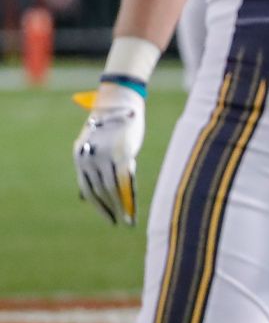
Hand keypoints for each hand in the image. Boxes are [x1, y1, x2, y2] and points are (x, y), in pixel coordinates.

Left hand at [73, 84, 144, 224]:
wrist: (120, 100)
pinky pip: (125, 180)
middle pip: (99, 191)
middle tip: (116, 222)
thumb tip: (85, 195)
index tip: (107, 216)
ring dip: (119, 206)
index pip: (87, 188)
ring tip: (127, 219)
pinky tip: (133, 206)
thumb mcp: (95, 144)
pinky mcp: (122, 153)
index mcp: (80, 157)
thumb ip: (92, 167)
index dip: (97, 205)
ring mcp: (105, 156)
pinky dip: (129, 197)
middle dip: (108, 208)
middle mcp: (89, 158)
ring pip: (111, 189)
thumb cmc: (111, 122)